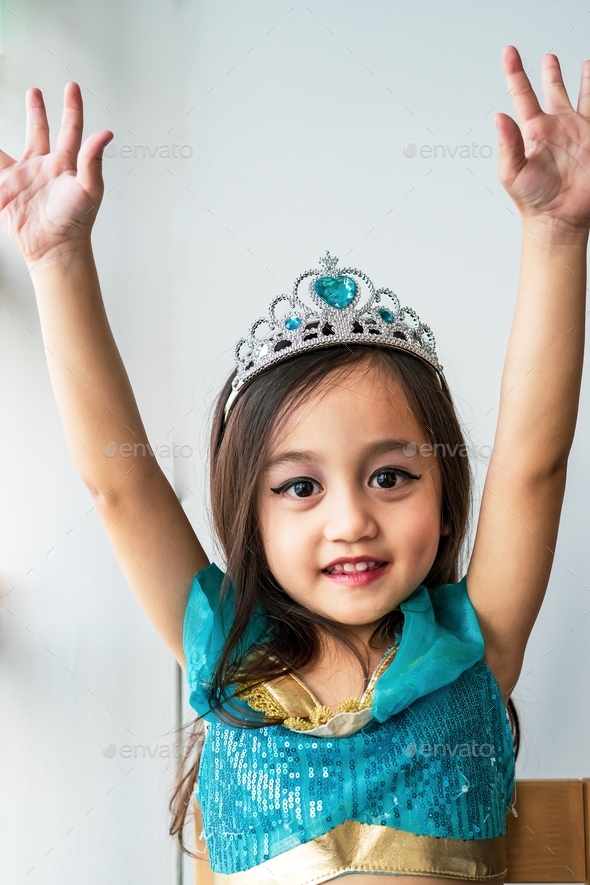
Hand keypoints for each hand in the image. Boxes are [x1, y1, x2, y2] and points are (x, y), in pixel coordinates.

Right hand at [0, 82, 112, 266]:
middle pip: (39, 131)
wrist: (53, 247)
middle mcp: (44, 167)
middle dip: (37, 111)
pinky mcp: (5, 188)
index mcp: (65, 164)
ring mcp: (24, 177)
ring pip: (10, 146)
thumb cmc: (76, 223)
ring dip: (6, 134)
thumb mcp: (89, 189)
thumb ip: (93, 160)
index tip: (72, 88)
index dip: (72, 107)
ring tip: (5, 115)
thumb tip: (106, 134)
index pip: (70, 129)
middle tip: (34, 92)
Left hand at [495, 46, 589, 233]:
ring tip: (586, 64)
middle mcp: (555, 127)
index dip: (514, 72)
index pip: (521, 94)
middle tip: (549, 57)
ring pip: (583, 96)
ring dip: (585, 80)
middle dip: (551, 73)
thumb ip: (507, 144)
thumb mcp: (512, 172)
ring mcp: (577, 131)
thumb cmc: (532, 201)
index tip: (509, 52)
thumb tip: (498, 118)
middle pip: (553, 91)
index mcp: (532, 131)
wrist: (559, 217)